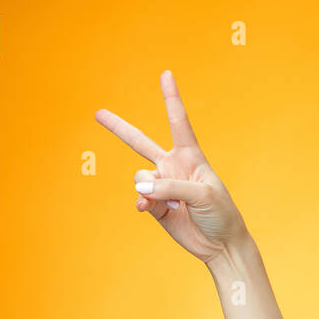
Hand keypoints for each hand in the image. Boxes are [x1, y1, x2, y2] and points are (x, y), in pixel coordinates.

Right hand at [95, 70, 247, 263]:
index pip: (178, 121)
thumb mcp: (203, 194)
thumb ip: (172, 187)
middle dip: (119, 128)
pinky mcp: (155, 206)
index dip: (171, 97)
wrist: (220, 244)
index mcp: (191, 156)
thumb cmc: (221, 213)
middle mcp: (173, 166)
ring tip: (172, 203)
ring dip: (151, 189)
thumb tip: (141, 187)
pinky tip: (149, 209)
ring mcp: (162, 186)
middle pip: (140, 143)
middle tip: (98, 113)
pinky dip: (143, 202)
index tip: (166, 74)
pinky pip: (140, 198)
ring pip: (141, 178)